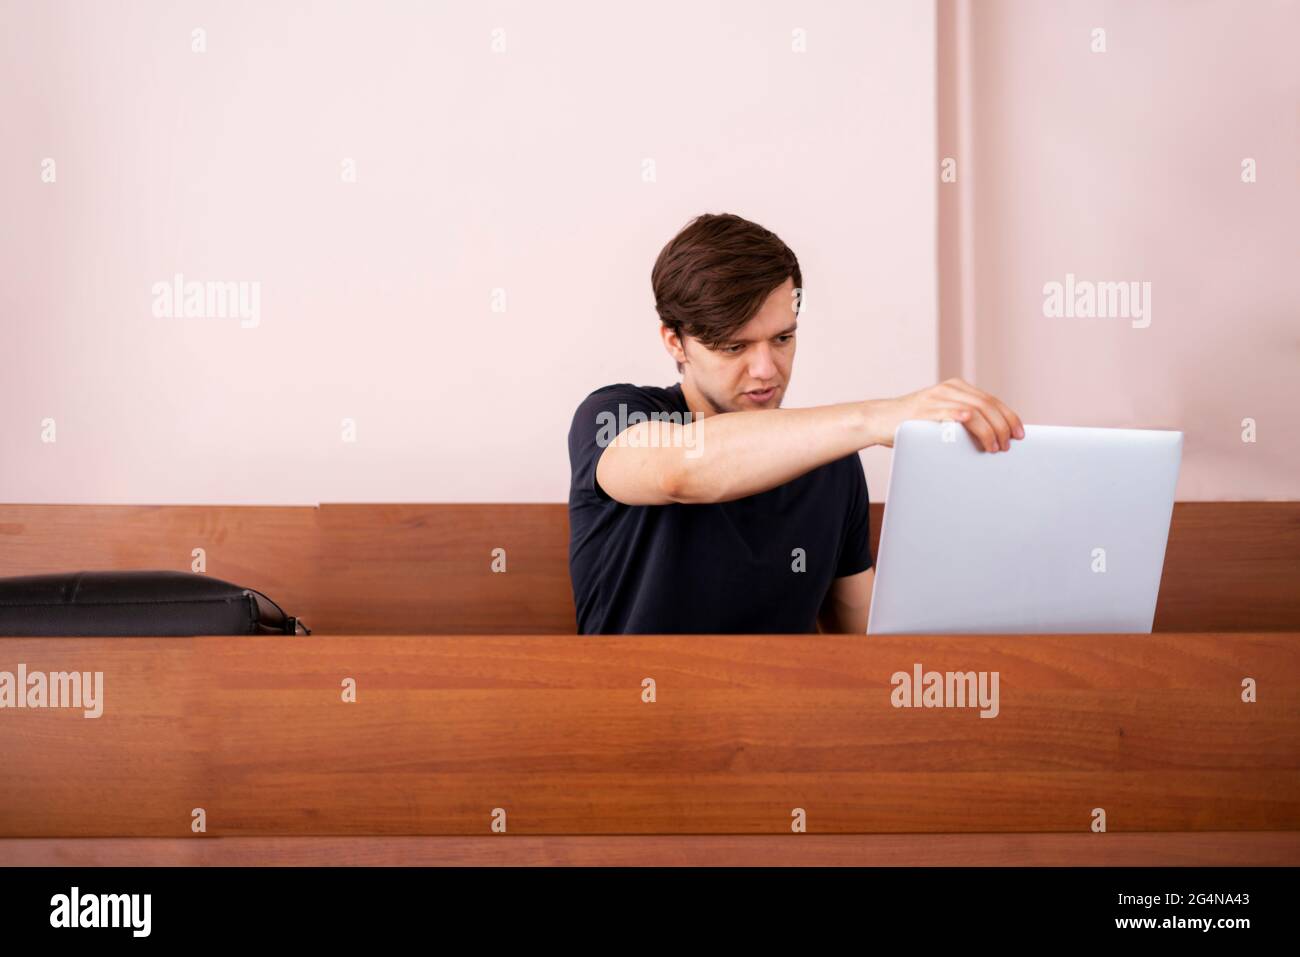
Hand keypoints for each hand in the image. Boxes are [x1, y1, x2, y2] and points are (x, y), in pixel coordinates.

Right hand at [864, 378, 1024, 451]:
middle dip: (1004, 425)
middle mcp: (949, 389)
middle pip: (988, 404)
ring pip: (977, 409)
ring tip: (995, 448)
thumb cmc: (911, 424)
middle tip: (1009, 444)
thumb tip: (991, 438)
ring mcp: (937, 398)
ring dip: (991, 430)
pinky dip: (971, 423)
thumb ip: (960, 420)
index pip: (991, 400)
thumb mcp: (939, 417)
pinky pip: (955, 413)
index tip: (1020, 433)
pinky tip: (980, 435)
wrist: (878, 420)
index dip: (1009, 416)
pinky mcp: (926, 410)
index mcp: (955, 388)